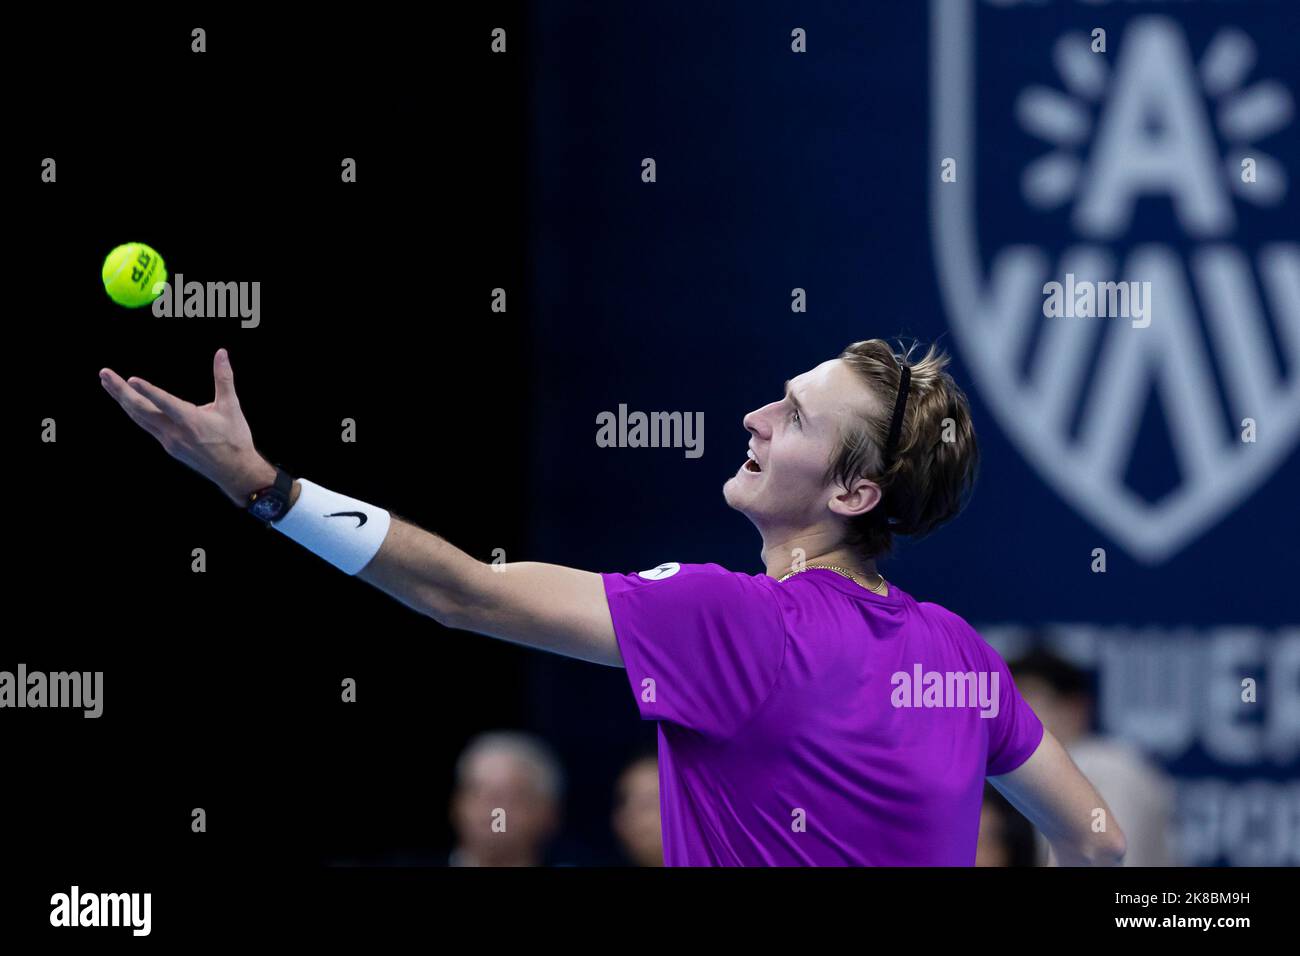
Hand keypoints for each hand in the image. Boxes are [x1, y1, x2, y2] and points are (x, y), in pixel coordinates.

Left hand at [99, 348, 275, 506]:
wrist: (234, 472)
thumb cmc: (235, 438)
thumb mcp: (231, 406)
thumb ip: (223, 378)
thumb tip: (221, 352)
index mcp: (191, 421)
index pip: (164, 403)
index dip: (147, 391)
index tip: (130, 379)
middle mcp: (174, 432)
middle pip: (140, 410)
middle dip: (119, 391)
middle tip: (104, 373)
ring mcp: (168, 441)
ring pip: (138, 418)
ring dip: (122, 400)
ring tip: (108, 383)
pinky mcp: (169, 446)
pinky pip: (146, 425)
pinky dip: (134, 411)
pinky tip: (129, 403)